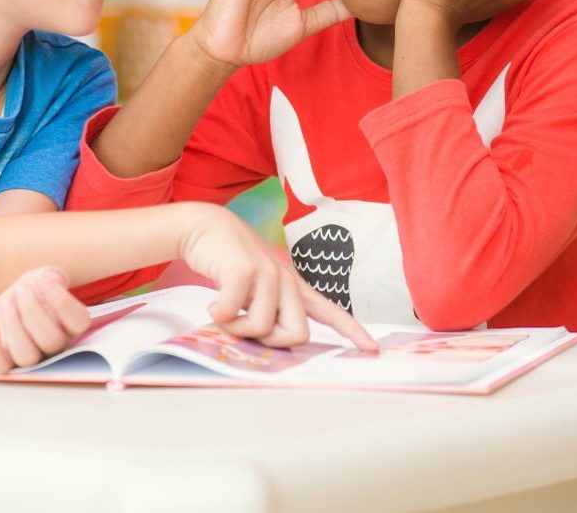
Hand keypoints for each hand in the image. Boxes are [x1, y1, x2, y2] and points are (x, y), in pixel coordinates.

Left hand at [0, 267, 91, 374]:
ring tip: (5, 302)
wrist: (4, 302)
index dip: (63, 303)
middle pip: (51, 340)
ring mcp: (30, 356)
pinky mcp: (5, 361)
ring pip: (27, 356)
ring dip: (14, 326)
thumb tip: (54, 280)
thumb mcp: (42, 278)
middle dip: (33, 311)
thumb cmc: (31, 290)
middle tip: (21, 289)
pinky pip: (1, 367)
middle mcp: (54, 345)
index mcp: (70, 323)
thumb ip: (51, 277)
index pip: (79, 322)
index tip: (46, 281)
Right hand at [175, 203, 377, 351]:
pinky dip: (218, 315)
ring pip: (263, 328)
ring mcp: (269, 273)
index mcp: (293, 287)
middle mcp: (287, 280)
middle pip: (297, 334)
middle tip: (245, 328)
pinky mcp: (245, 270)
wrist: (205, 226)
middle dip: (269, 341)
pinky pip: (232, 314)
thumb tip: (266, 342)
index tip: (372, 349)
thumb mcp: (255, 288)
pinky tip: (212, 302)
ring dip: (235, 328)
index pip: (330, 311)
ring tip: (223, 310)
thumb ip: (267, 311)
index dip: (351, 331)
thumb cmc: (228, 264)